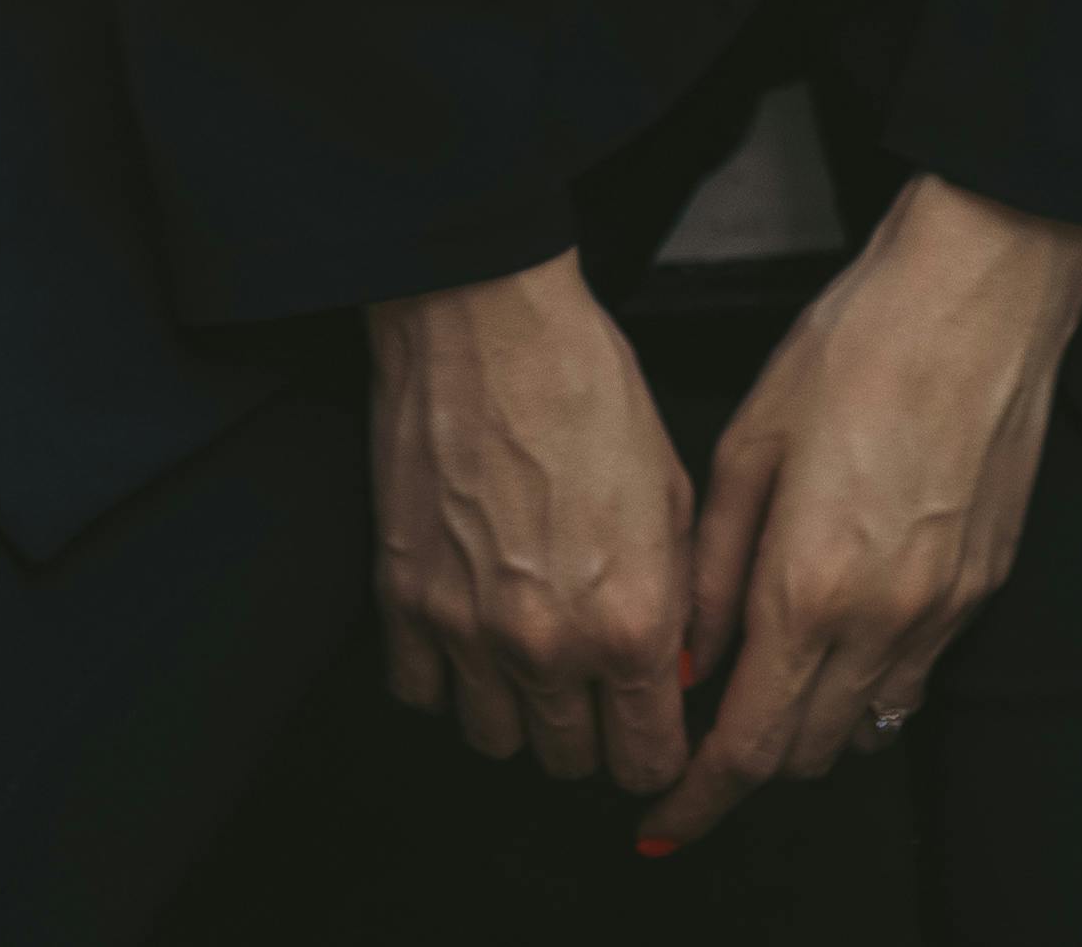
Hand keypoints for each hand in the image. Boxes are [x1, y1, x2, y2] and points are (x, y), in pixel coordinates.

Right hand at [365, 250, 695, 789]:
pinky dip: (444, 680)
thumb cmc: (584, 381)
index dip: (654, 749)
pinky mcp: (403, 600)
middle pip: (569, 764)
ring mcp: (466, 629)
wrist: (486, 317)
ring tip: (527, 654)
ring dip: (517, 711)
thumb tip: (671, 667)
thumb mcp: (673, 489)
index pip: (647, 760)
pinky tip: (467, 631)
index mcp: (630, 620)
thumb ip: (678, 598)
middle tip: (590, 682)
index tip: (647, 729)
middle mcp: (548, 644)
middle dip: (589, 732)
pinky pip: (420, 696)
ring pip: (494, 742)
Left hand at [639, 172, 1081, 849]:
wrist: (979, 295)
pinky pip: (915, 678)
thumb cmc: (859, 342)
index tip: (659, 825)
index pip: (746, 746)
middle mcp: (884, 621)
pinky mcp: (982, 589)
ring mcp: (943, 612)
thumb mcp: (750, 441)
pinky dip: (868, 684)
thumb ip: (712, 567)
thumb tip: (690, 655)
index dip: (696, 801)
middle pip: (803, 754)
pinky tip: (840, 626)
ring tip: (771, 674)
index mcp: (810, 586)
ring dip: (809, 726)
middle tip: (703, 732)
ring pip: (865, 728)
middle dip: (746, 762)